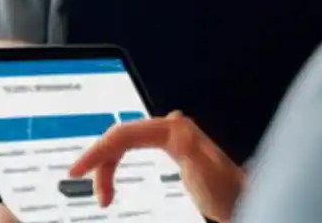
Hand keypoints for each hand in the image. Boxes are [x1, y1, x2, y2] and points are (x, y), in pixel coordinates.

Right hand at [69, 111, 246, 222]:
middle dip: (100, 164)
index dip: (97, 152)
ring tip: (103, 196)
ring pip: (123, 147)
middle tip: (92, 192)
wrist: (243, 201)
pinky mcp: (168, 152)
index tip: (77, 171)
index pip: (122, 134)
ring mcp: (168, 139)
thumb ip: (188, 143)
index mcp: (173, 129)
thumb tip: (172, 119)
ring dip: (107, 169)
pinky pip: (131, 153)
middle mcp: (169, 128)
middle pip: (119, 139)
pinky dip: (116, 167)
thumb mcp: (204, 167)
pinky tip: (111, 182)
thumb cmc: (229, 192)